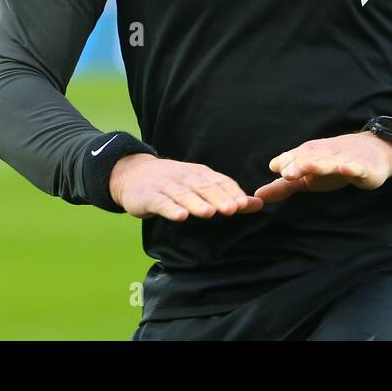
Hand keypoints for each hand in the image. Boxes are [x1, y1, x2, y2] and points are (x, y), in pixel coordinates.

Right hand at [109, 154, 264, 220]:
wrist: (133, 174)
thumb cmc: (173, 183)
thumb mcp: (200, 184)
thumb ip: (228, 195)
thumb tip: (258, 204)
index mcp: (200, 174)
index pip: (219, 181)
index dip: (231, 192)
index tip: (244, 204)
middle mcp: (185, 177)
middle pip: (204, 187)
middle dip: (219, 198)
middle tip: (232, 208)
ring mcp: (166, 186)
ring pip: (183, 194)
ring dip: (197, 203)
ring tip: (209, 213)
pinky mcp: (150, 196)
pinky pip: (162, 202)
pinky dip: (171, 209)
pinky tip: (181, 216)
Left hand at [253, 133, 391, 203]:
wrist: (371, 152)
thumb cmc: (332, 165)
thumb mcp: (307, 177)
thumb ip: (283, 186)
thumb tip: (257, 195)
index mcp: (310, 155)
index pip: (296, 157)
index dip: (287, 162)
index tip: (276, 168)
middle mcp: (325, 154)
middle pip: (311, 158)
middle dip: (299, 164)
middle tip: (286, 172)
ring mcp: (344, 159)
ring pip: (331, 161)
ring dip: (321, 164)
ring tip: (310, 168)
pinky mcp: (362, 167)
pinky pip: (357, 167)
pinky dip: (352, 167)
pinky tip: (347, 168)